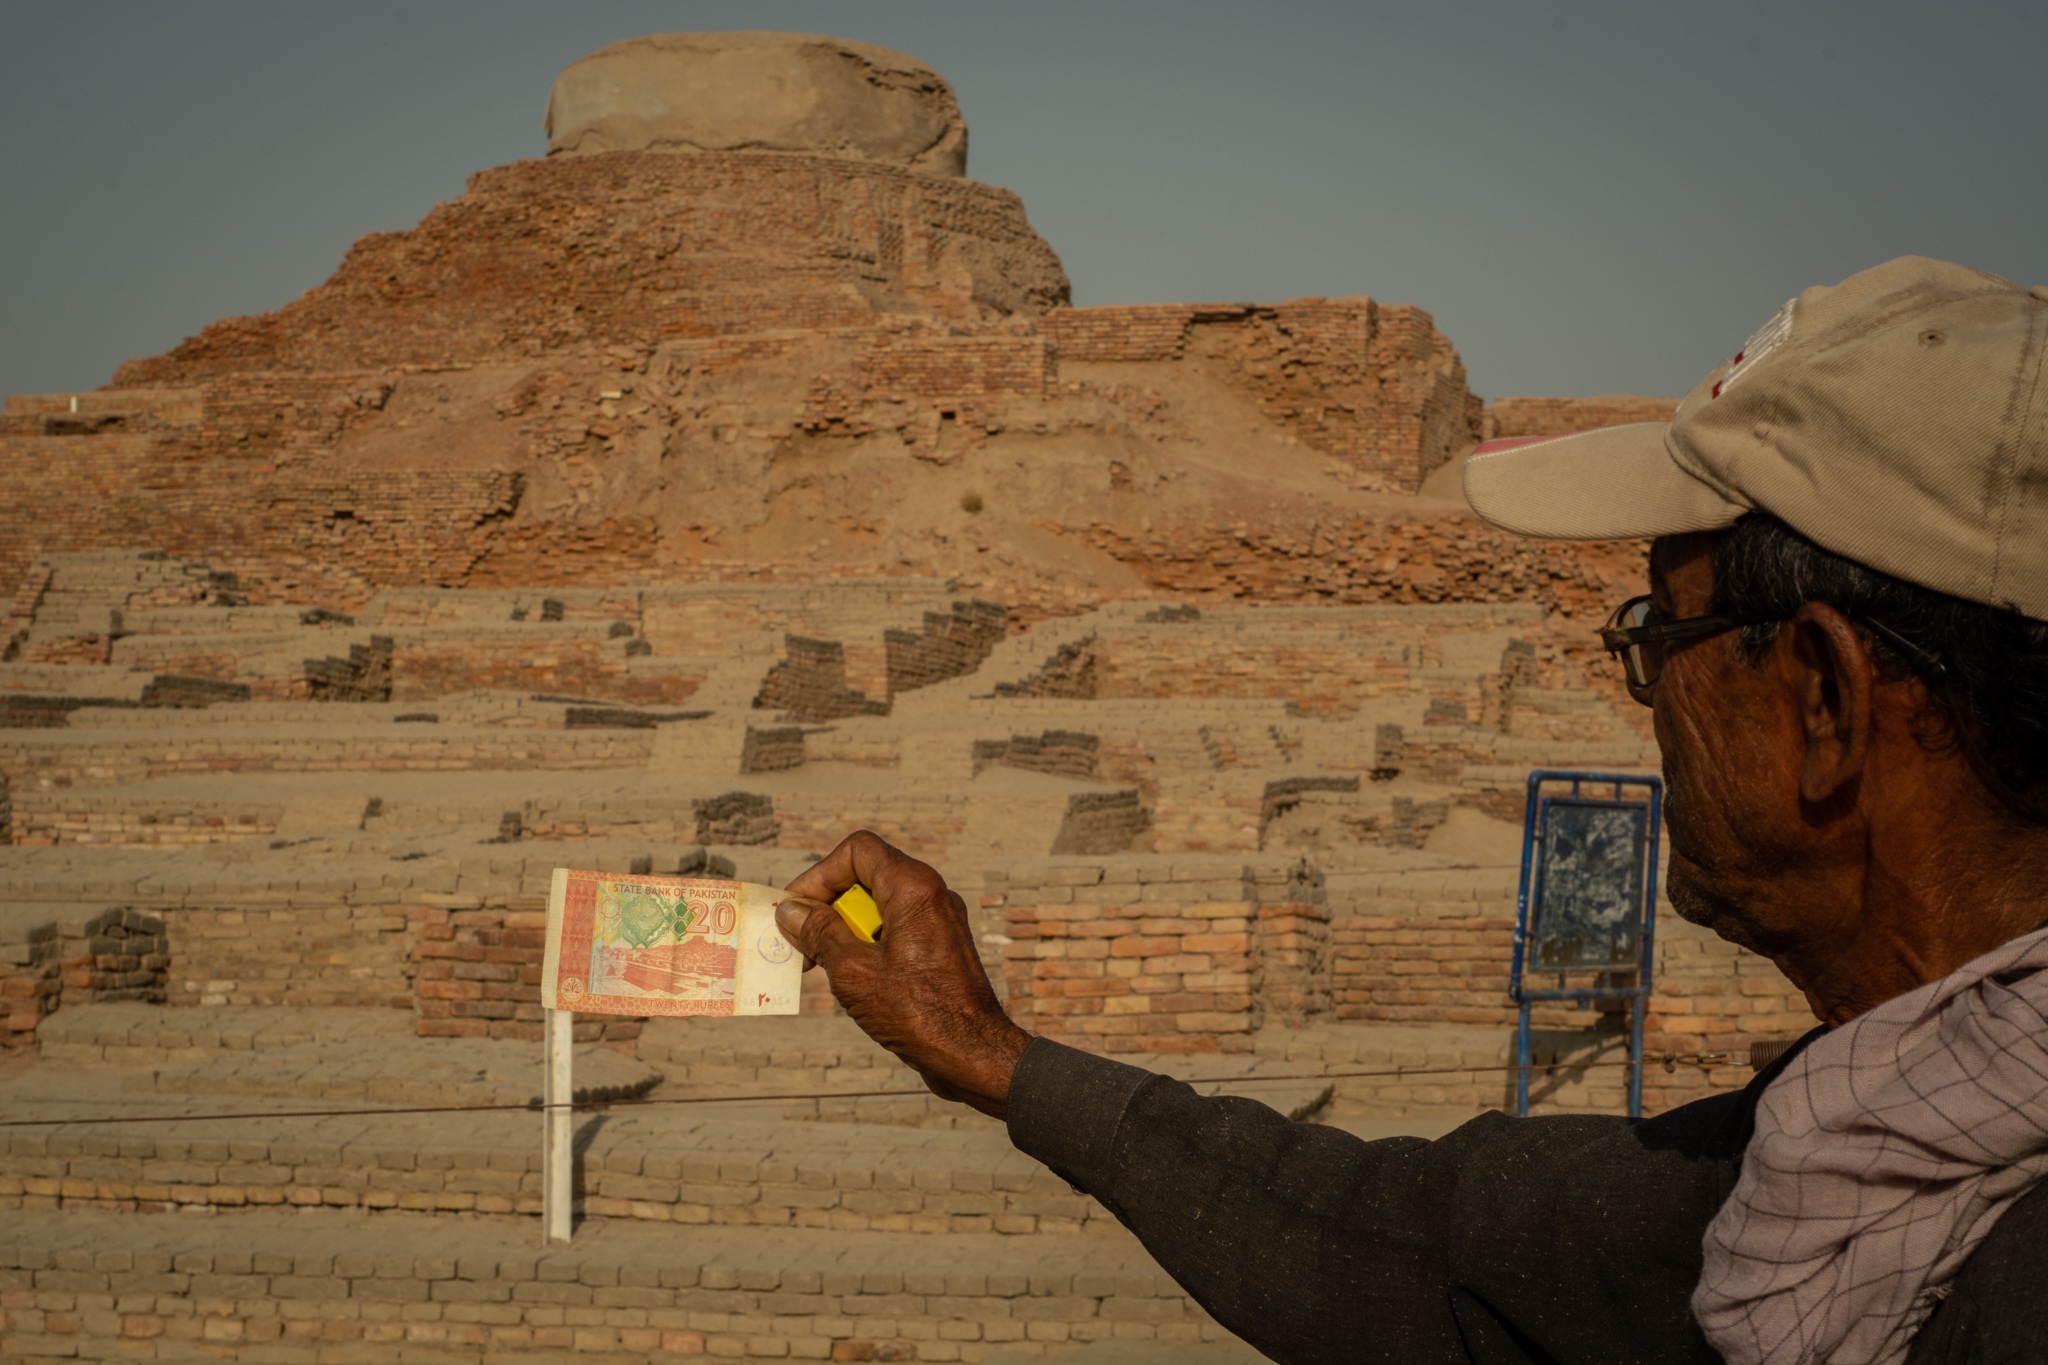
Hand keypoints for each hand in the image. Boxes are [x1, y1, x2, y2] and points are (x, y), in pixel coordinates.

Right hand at [778, 831, 1030, 1119]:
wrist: (972, 1054)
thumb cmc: (916, 1012)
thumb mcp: (852, 971)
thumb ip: (819, 933)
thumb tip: (791, 911)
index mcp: (914, 888)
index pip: (857, 851)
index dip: (819, 875)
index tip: (799, 912)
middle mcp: (932, 894)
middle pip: (866, 876)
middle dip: (828, 905)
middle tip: (803, 943)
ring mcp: (940, 921)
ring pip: (879, 906)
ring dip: (845, 929)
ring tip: (824, 965)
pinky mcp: (941, 947)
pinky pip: (896, 929)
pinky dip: (868, 945)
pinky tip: (854, 981)